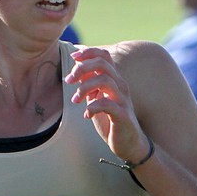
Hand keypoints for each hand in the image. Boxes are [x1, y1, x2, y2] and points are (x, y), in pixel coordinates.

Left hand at [64, 46, 149, 167]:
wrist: (128, 143)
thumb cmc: (110, 119)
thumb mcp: (97, 98)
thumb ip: (89, 84)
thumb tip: (76, 70)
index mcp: (114, 79)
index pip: (104, 55)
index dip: (88, 52)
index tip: (73, 56)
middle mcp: (120, 85)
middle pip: (102, 64)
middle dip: (82, 68)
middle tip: (69, 80)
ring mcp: (123, 99)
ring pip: (105, 80)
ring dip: (85, 87)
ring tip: (75, 100)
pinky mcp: (122, 115)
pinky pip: (106, 104)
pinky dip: (92, 107)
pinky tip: (86, 115)